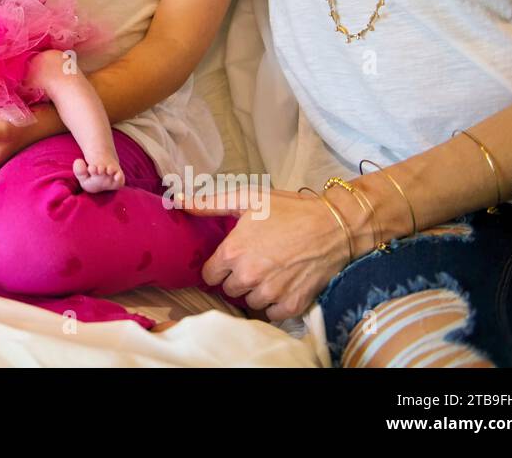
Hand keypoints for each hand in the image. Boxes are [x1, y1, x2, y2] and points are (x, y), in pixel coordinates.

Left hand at [181, 189, 351, 320]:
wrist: (333, 226)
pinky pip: (272, 313)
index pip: (209, 276)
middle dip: (236, 278)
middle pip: (228, 290)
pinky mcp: (292, 304)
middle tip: (253, 262)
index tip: (230, 260)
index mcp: (233, 252)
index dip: (218, 267)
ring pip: (250, 302)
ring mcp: (271, 293)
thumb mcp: (248, 198)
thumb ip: (209, 204)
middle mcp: (248, 276)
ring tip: (269, 271)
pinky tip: (282, 284)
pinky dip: (275, 303)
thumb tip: (178, 200)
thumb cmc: (289, 209)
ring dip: (255, 291)